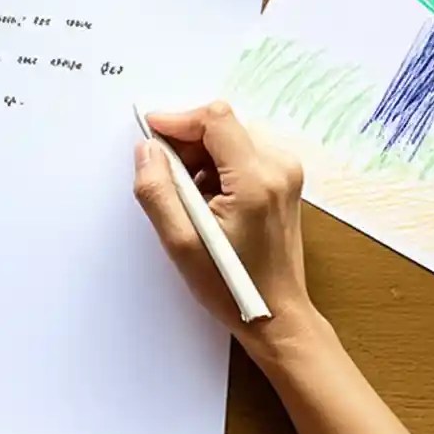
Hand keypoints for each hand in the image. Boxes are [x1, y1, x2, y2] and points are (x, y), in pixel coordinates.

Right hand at [132, 101, 316, 351]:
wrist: (277, 315)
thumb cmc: (233, 287)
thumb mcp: (180, 242)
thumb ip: (158, 191)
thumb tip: (147, 150)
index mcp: (256, 180)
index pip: (215, 119)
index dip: (177, 120)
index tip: (150, 134)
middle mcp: (279, 167)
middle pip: (222, 124)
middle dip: (187, 142)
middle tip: (168, 177)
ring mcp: (286, 172)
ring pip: (231, 136)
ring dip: (201, 155)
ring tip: (189, 196)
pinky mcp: (284, 179)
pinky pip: (243, 152)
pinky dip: (218, 165)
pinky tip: (208, 199)